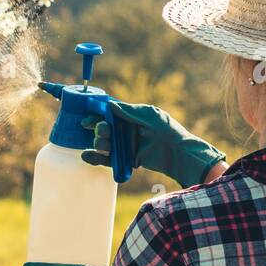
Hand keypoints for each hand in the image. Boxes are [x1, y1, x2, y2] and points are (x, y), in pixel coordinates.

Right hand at [81, 101, 224, 187]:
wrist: (177, 153)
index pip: (109, 113)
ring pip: (104, 143)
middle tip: (102, 131)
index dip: (96, 114)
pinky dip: (96, 158)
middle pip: (104, 128)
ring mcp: (125, 145)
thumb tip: (109, 105)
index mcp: (131, 116)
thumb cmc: (166, 130)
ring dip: (99, 143)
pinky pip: (107, 159)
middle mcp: (126, 130)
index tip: (87, 117)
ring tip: (103, 145)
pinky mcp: (125, 159)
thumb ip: (128, 111)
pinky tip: (87, 155)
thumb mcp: (148, 115)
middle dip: (99, 129)